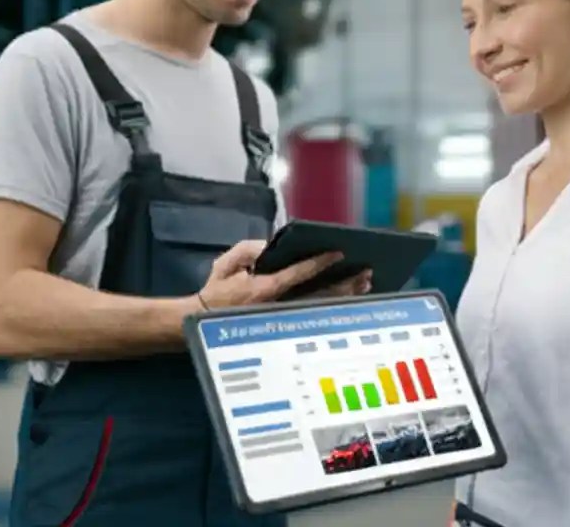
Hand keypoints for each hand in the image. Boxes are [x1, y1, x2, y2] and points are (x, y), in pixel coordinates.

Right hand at [197, 240, 369, 308]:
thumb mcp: (226, 264)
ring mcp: (285, 316)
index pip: (297, 274)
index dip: (318, 263)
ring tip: (364, 284)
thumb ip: (248, 250)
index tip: (338, 254)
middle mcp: (279, 305)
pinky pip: (316, 312)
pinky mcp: (287, 322)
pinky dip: (334, 303)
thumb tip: (270, 247)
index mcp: (264, 289)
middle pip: (319, 294)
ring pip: (321, 306)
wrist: (204, 322)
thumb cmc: (217, 291)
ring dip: (344, 295)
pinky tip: (350, 296)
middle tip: (365, 273)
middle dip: (344, 284)